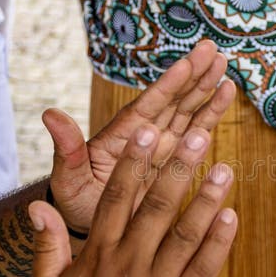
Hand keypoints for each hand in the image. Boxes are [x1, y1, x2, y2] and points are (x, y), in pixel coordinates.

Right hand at [28, 124, 236, 276]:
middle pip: (155, 207)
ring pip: (183, 235)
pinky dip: (217, 245)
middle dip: (177, 168)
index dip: (133, 163)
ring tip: (224, 167)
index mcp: (97, 257)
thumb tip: (38, 207)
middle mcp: (127, 267)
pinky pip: (202, 273)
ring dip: (205, 200)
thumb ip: (47, 247)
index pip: (116, 199)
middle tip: (198, 135)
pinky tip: (231, 218)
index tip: (147, 132)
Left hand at [45, 40, 234, 233]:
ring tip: (222, 64)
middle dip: (192, 76)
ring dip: (206, 88)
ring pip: (187, 111)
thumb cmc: (75, 202)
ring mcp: (161, 146)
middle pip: (171, 101)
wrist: (91, 228)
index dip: (166, 86)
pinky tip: (226, 92)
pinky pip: (198, 133)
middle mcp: (143, 135)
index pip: (146, 107)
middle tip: (211, 48)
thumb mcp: (68, 178)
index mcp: (120, 137)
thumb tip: (49, 113)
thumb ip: (66, 149)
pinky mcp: (177, 160)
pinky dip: (212, 113)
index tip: (186, 64)